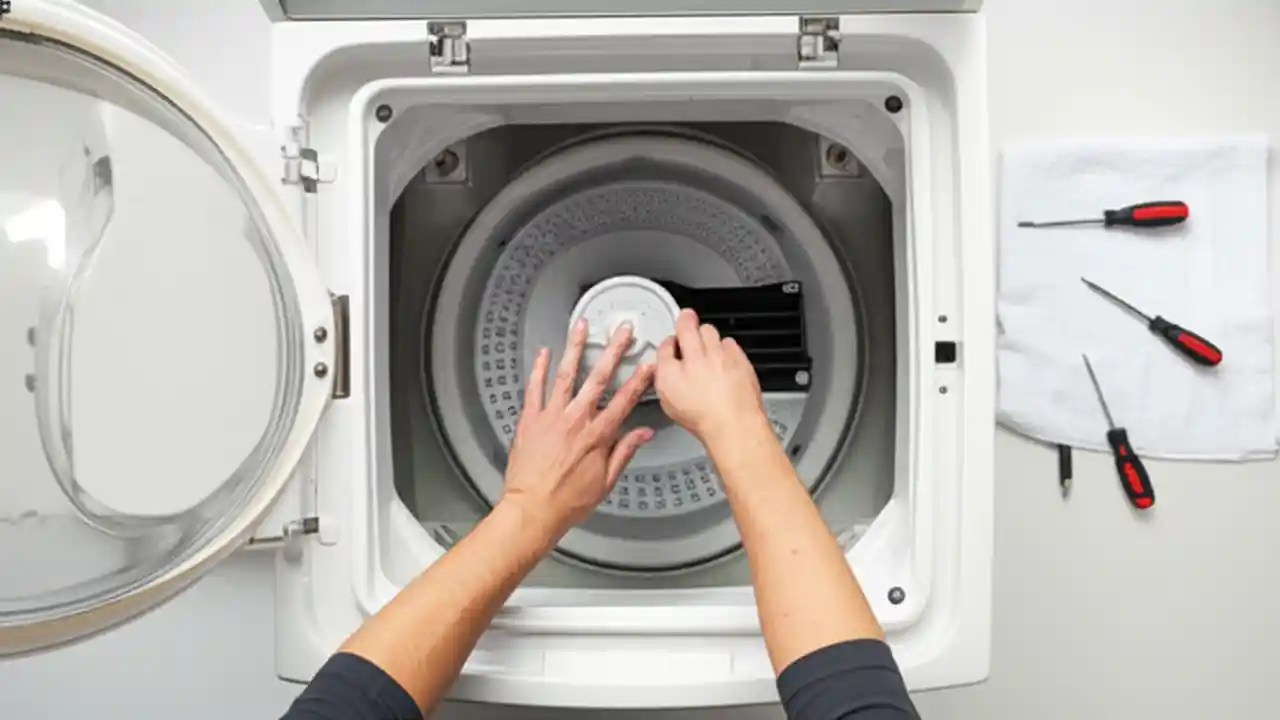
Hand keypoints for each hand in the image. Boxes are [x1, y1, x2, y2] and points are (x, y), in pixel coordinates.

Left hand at [501, 319, 655, 543]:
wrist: (532, 510)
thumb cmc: (567, 501)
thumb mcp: (605, 481)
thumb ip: (624, 452)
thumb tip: (643, 434)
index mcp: (597, 436)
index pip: (624, 400)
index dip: (638, 380)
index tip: (647, 363)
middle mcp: (575, 421)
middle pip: (598, 378)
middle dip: (613, 351)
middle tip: (622, 331)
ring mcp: (550, 417)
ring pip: (566, 375)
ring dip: (575, 348)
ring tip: (582, 327)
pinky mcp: (530, 420)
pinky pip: (534, 388)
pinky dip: (539, 369)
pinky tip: (544, 353)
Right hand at [654, 309, 769, 449]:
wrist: (735, 425)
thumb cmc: (705, 419)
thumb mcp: (670, 403)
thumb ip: (666, 376)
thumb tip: (667, 364)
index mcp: (671, 371)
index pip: (666, 344)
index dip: (669, 342)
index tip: (672, 344)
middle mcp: (694, 359)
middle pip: (687, 325)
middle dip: (685, 321)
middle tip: (686, 322)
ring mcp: (718, 355)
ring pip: (709, 330)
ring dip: (706, 335)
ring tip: (706, 347)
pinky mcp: (739, 358)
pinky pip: (729, 343)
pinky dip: (725, 348)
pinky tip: (723, 360)